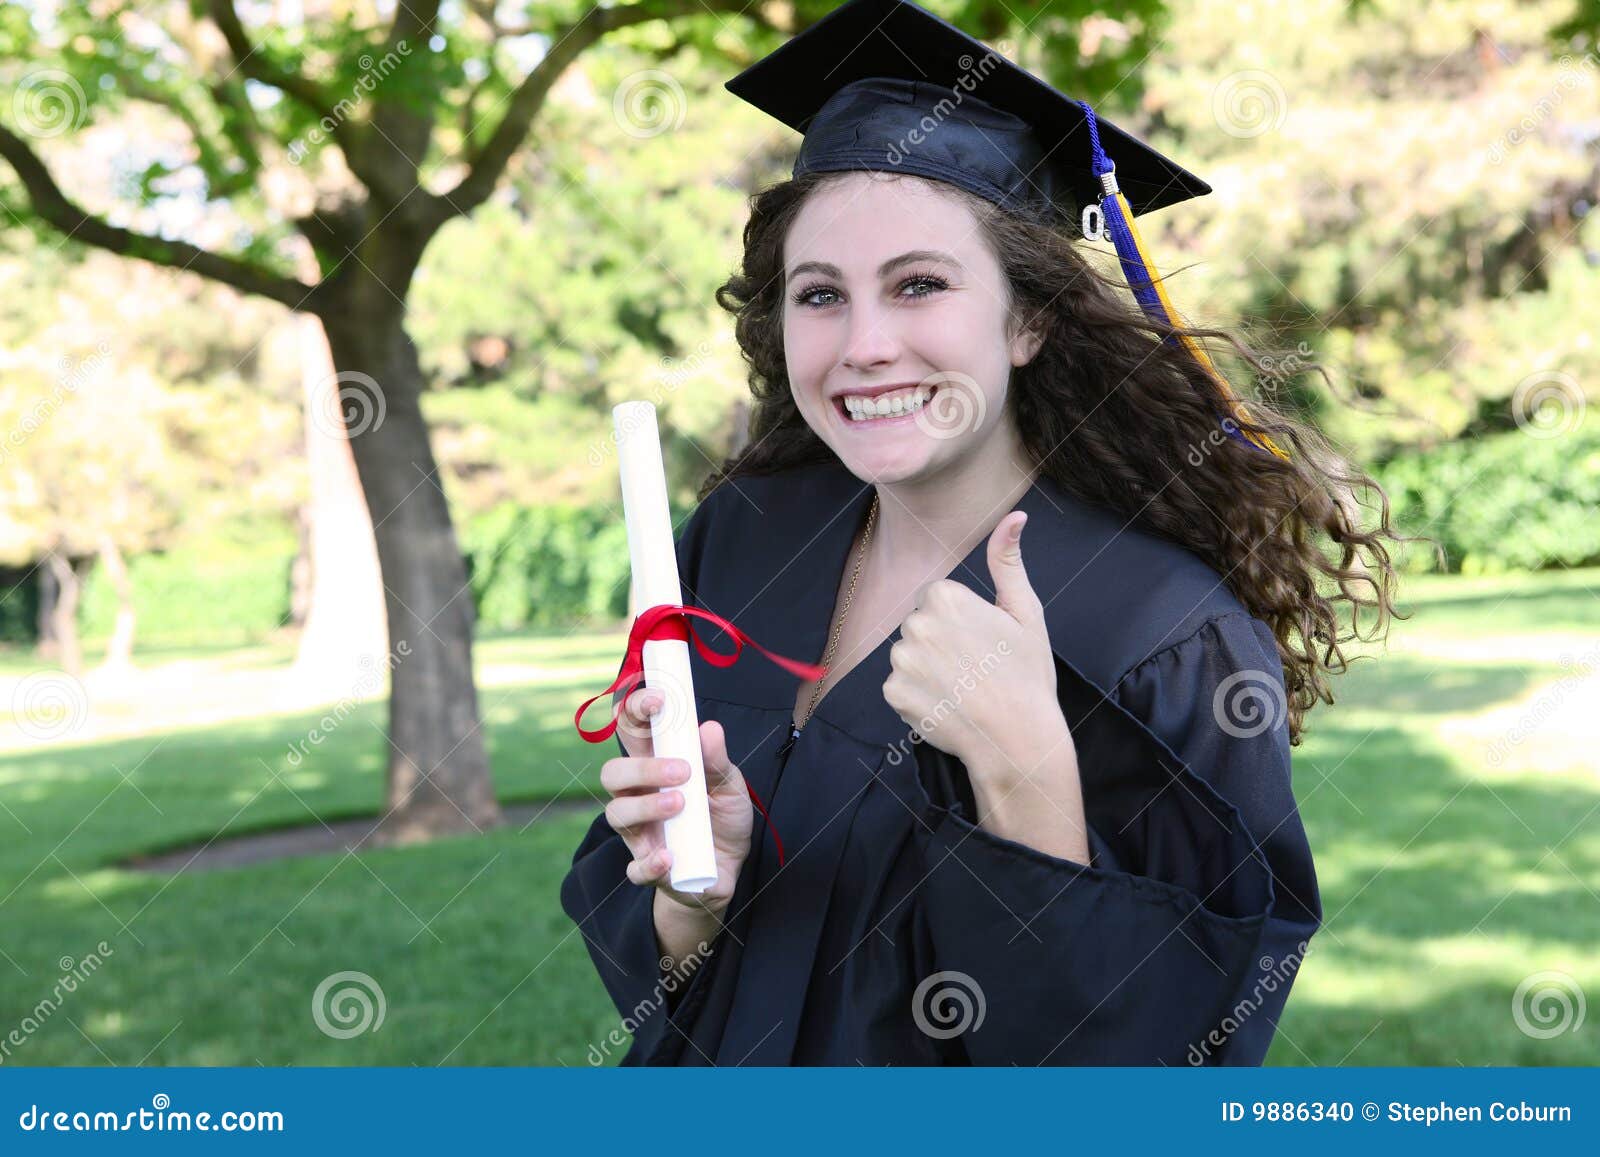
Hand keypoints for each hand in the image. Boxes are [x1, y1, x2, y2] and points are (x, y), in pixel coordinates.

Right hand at [599, 685, 751, 917]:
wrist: (726, 870)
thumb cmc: (720, 817)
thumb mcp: (730, 785)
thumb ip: (718, 760)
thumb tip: (709, 729)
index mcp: (654, 765)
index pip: (630, 730)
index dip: (635, 709)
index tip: (658, 701)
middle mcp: (638, 795)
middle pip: (613, 773)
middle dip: (641, 768)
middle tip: (682, 771)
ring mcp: (638, 832)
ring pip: (616, 813)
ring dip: (646, 806)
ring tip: (680, 803)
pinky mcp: (647, 868)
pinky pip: (635, 868)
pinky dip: (649, 863)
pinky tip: (669, 856)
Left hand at [882, 511, 1067, 788]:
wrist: (1017, 741)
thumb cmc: (1027, 675)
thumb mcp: (1025, 612)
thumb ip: (1008, 562)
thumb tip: (1015, 516)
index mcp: (944, 597)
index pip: (937, 600)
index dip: (962, 622)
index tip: (984, 643)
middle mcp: (915, 624)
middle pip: (919, 626)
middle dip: (941, 643)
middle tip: (976, 668)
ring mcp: (901, 661)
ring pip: (908, 656)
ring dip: (927, 670)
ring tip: (962, 689)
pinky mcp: (892, 694)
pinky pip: (899, 687)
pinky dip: (918, 696)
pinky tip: (947, 705)